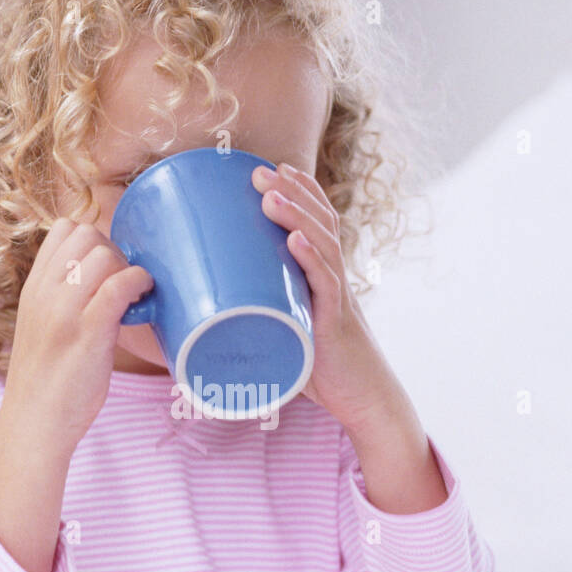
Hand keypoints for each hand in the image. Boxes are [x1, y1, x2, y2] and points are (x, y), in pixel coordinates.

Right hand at [3, 218, 152, 454]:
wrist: (33, 424)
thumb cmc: (47, 382)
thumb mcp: (43, 328)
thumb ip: (63, 301)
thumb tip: (106, 282)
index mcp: (33, 288)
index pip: (64, 230)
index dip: (94, 241)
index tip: (108, 270)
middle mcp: (44, 292)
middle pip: (87, 234)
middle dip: (115, 251)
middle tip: (125, 284)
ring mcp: (64, 310)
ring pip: (104, 254)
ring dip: (129, 269)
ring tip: (134, 297)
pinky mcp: (88, 331)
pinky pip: (119, 285)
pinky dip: (139, 284)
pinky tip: (143, 299)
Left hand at [252, 162, 446, 512]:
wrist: (365, 403)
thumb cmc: (324, 372)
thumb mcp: (288, 336)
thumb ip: (258, 322)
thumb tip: (205, 320)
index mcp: (326, 278)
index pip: (318, 223)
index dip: (300, 193)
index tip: (270, 168)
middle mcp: (335, 281)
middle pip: (319, 224)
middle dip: (290, 192)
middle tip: (258, 170)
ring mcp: (338, 301)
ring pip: (322, 247)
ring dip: (296, 216)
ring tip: (270, 193)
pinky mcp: (336, 326)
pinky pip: (327, 287)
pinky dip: (312, 260)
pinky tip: (296, 242)